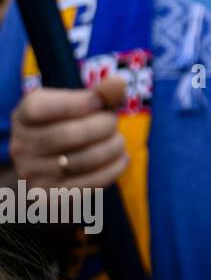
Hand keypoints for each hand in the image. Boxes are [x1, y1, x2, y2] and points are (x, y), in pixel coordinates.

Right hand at [10, 78, 128, 190]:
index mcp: (24, 116)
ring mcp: (32, 173)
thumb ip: (101, 94)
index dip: (77, 103)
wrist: (58, 167)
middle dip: (103, 126)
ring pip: (80, 161)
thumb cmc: (75, 126)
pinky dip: (112, 170)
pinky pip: (87, 185)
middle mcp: (21, 145)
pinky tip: (121, 160)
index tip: (99, 102)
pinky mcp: (49, 197)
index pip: (40, 107)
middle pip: (67, 135)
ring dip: (111, 148)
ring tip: (119, 142)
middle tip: (114, 124)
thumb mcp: (83, 106)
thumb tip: (118, 82)